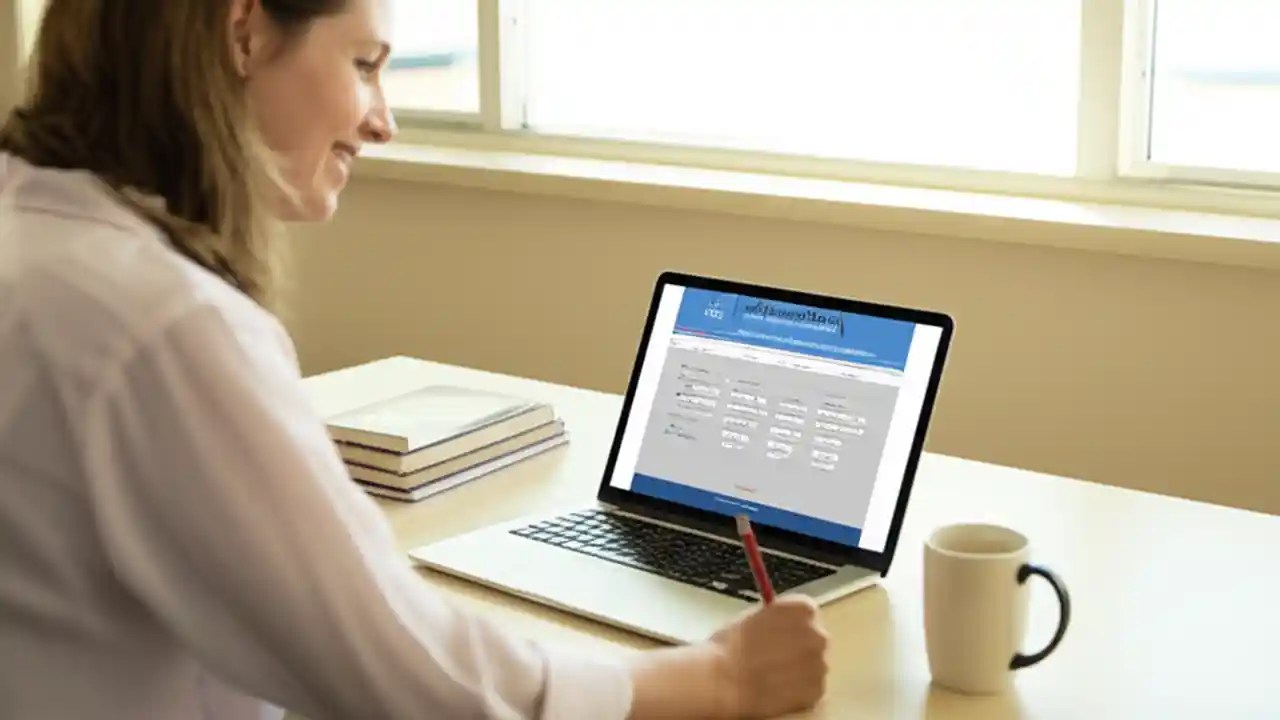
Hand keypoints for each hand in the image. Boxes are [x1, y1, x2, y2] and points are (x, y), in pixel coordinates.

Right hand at [626, 594, 828, 719]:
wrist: (718, 682)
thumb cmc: (724, 646)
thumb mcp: (747, 617)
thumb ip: (771, 616)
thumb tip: (777, 614)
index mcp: (801, 608)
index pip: (807, 610)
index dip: (788, 624)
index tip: (773, 634)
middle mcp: (816, 633)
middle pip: (814, 637)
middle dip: (796, 646)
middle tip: (767, 656)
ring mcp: (818, 663)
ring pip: (814, 664)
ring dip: (797, 669)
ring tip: (766, 674)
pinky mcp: (814, 691)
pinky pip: (811, 689)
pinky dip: (796, 691)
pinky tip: (772, 689)